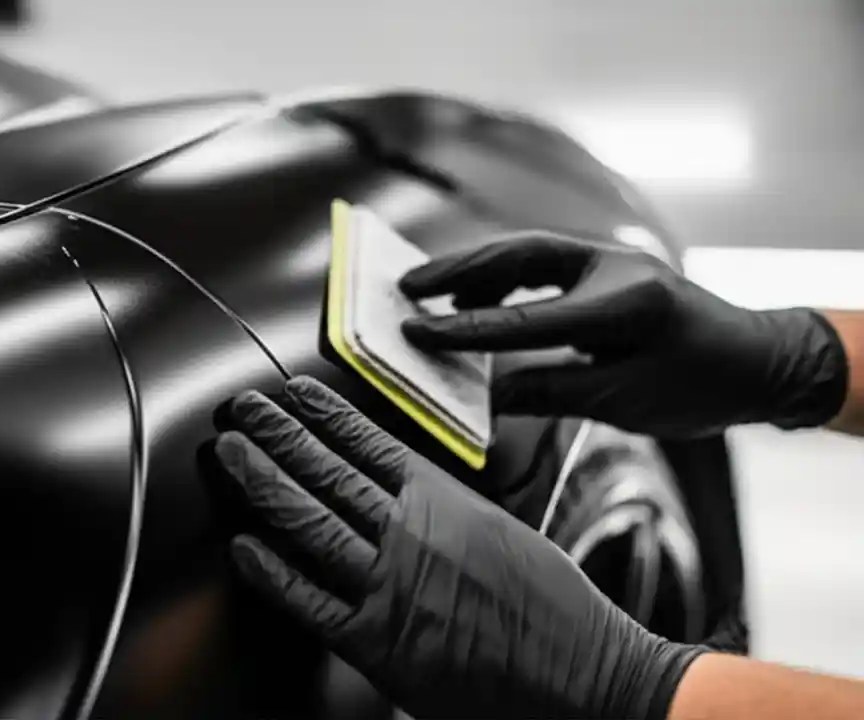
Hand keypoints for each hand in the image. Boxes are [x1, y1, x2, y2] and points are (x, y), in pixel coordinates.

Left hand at [216, 376, 703, 718]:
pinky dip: (273, 572)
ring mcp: (389, 586)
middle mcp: (411, 534)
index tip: (291, 394)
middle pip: (329, 472)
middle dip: (279, 435)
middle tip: (243, 409)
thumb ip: (442, 506)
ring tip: (233, 452)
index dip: (322, 415)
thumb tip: (397, 484)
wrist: (583, 674)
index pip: (369, 444)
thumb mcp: (499, 529)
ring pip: (310, 523)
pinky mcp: (376, 640)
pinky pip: (310, 600)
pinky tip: (245, 547)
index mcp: (444, 501)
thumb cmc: (552, 607)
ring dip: (264, 483)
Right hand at [398, 232, 846, 436]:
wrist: (759, 362)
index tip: (413, 331)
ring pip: (527, 252)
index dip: (463, 329)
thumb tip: (485, 397)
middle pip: (518, 256)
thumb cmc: (701, 386)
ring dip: (475, 268)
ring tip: (429, 290)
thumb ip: (550, 393)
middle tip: (405, 286)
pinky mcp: (607, 269)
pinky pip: (542, 263)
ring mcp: (611, 262)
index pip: (525, 318)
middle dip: (457, 271)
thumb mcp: (625, 403)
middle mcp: (614, 269)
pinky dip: (503, 277)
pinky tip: (478, 298)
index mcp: (623, 305)